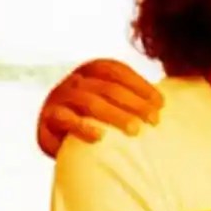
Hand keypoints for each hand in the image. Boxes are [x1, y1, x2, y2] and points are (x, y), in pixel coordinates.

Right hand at [36, 59, 162, 157]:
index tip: (161, 104)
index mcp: (91, 70)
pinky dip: (82, 127)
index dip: (140, 85)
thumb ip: (131, 97)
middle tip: (154, 120)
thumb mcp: (111, 102)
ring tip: (135, 130)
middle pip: (108, 87)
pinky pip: (64, 119)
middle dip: (135, 103)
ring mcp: (58, 97)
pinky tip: (99, 136)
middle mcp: (74, 80)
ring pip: (89, 102)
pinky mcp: (47, 119)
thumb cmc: (94, 119)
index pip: (117, 71)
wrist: (59, 140)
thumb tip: (163, 103)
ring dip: (116, 115)